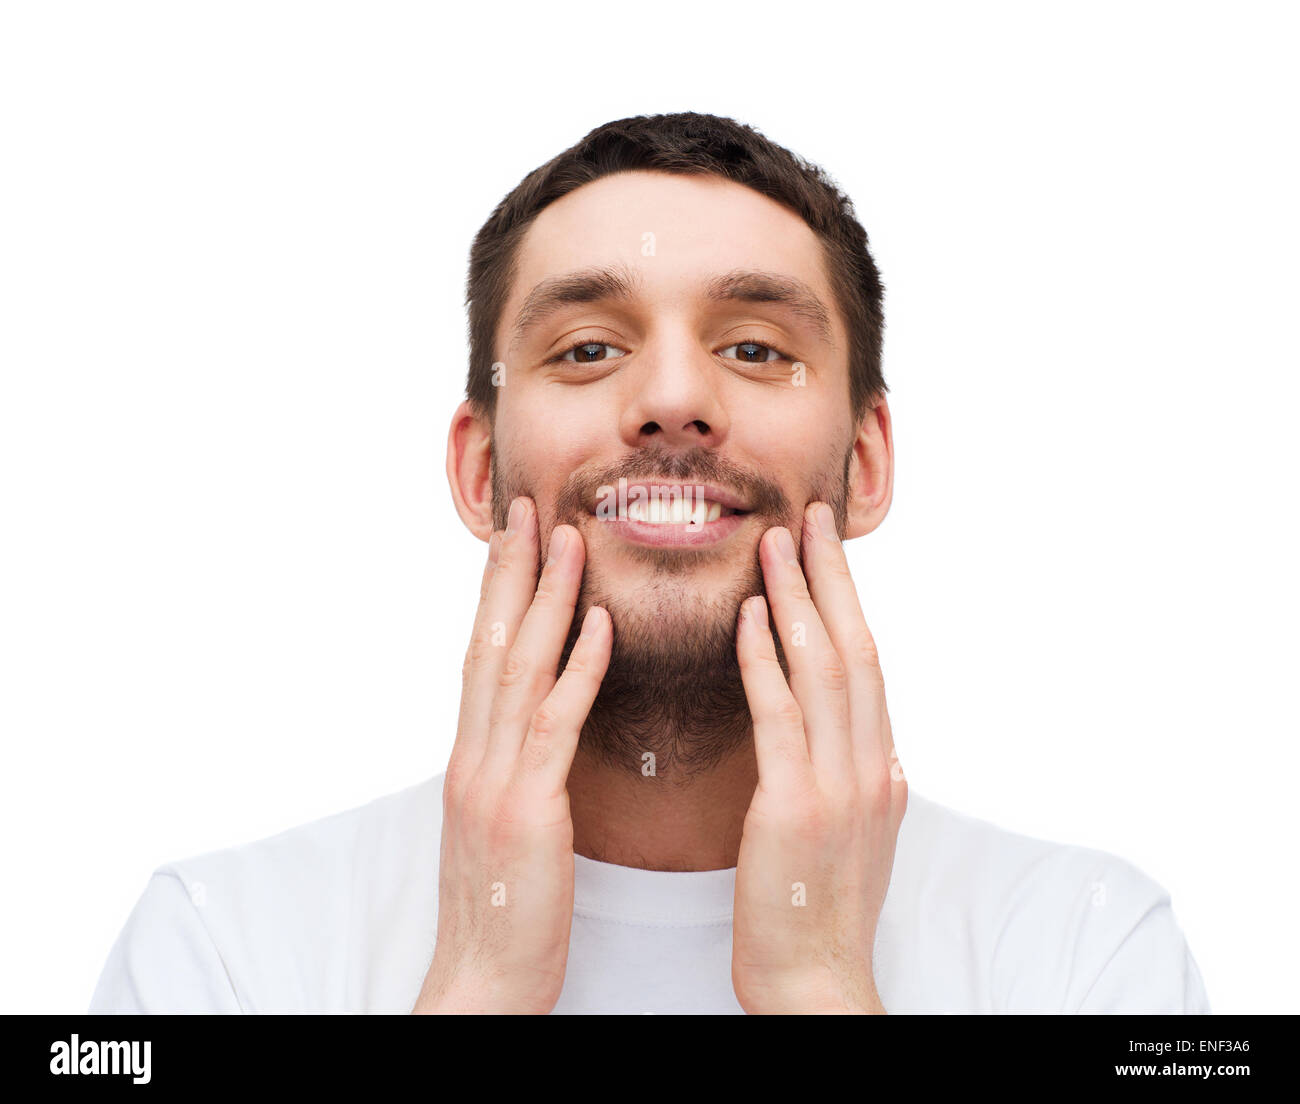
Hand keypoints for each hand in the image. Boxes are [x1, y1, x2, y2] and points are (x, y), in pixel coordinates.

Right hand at [412, 497, 610, 1013]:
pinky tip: (602, 624)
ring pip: (519, 667)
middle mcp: (475, 755)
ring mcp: (494, 779)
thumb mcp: (503, 826)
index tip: (517, 537)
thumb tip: (536, 726)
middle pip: (492, 642)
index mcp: (473, 758)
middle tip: (531, 507)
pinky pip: (555, 725)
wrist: (481, 982)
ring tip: (569, 537)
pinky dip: (578, 668)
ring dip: (547, 598)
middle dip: (512, 571)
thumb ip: (516, 768)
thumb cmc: (505, 909)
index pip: (484, 655)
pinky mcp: (526, 811)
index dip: (499, 592)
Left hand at [731, 501, 906, 1013]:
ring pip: (825, 667)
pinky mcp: (796, 807)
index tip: (828, 552)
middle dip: (832, 578)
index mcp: (883, 769)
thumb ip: (876, 789)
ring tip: (776, 541)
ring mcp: (840, 784)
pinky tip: (748, 616)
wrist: (817, 983)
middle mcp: (873, 765)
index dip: (848, 602)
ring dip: (799, 598)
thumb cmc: (824, 913)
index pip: (869, 664)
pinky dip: (766, 659)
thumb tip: (889, 756)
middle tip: (811, 517)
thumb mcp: (864, 841)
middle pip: (856, 647)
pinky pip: (781, 715)